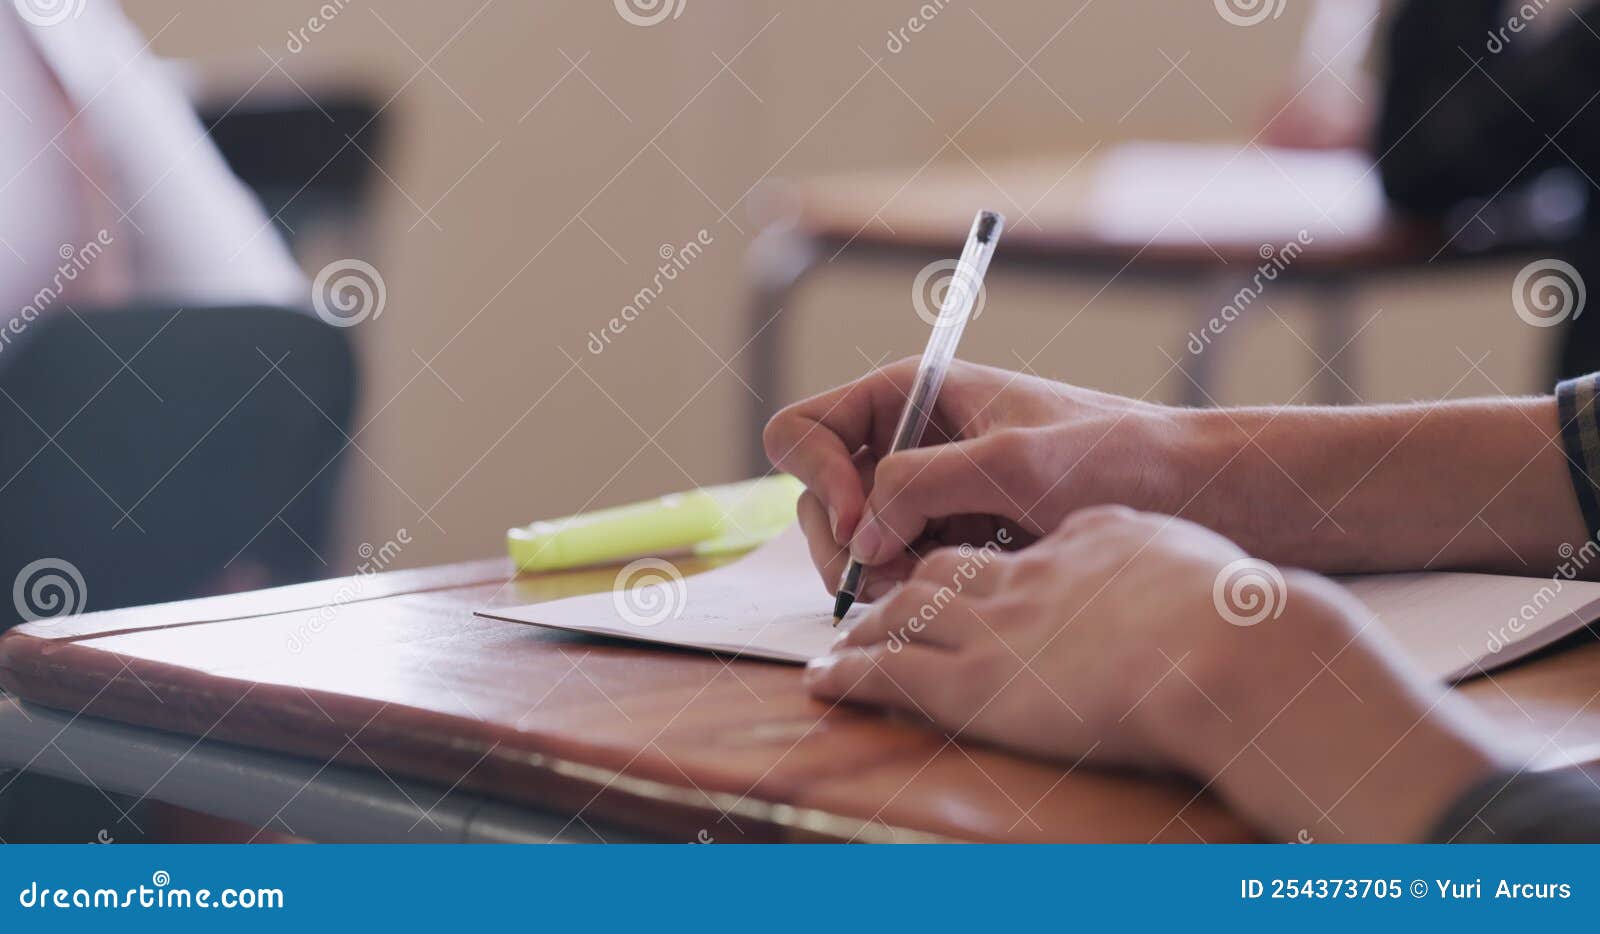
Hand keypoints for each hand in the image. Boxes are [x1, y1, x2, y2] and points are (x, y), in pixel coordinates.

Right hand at [763, 358, 1184, 599]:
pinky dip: (909, 592)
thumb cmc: (1117, 456)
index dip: (816, 477)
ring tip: (935, 587)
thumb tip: (858, 535)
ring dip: (876, 574)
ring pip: (852, 543)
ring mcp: (928, 493)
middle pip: (816, 495)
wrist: (1192, 495)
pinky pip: (896, 572)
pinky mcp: (952, 539)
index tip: (859, 525)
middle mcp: (908, 440)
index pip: (804, 429)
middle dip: (843, 542)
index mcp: (912, 394)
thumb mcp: (1014, 463)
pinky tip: (958, 595)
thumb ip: (921, 486)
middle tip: (893, 579)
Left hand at [804, 506, 1510, 841]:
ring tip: (843, 639)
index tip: (978, 579)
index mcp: (1088, 541)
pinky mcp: (971, 681)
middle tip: (886, 597)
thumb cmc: (1240, 617)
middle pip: (948, 567)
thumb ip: (1167, 565)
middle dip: (912, 579)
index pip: (1020, 549)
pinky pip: (887, 670)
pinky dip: (848, 672)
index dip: (988, 565)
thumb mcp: (1202, 567)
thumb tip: (1177, 577)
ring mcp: (995, 624)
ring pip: (905, 611)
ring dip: (869, 624)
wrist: (1221, 648)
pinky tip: (823, 679)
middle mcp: (1029, 573)